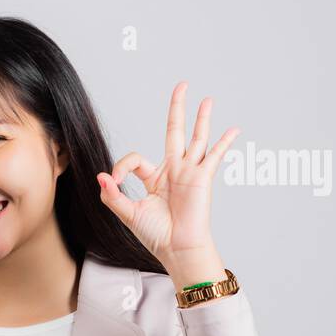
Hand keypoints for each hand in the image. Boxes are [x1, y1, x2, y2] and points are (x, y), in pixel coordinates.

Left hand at [96, 81, 239, 268]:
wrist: (176, 249)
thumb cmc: (156, 234)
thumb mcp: (128, 213)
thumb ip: (113, 194)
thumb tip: (101, 176)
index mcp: (155, 178)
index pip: (136, 158)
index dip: (122, 166)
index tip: (115, 180)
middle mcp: (174, 171)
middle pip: (174, 132)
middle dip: (177, 109)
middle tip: (181, 86)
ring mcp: (190, 173)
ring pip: (196, 138)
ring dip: (201, 118)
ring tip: (206, 99)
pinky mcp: (203, 179)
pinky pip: (215, 156)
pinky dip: (225, 142)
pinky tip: (234, 129)